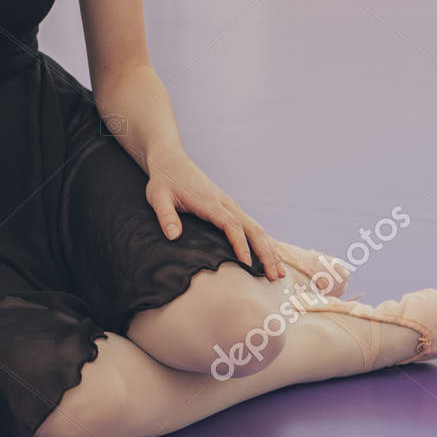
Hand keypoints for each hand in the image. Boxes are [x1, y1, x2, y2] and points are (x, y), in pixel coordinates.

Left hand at [144, 149, 284, 280]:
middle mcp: (225, 203)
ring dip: (269, 249)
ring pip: (256, 228)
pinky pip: (250, 225)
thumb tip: (173, 236)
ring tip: (279, 272)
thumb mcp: (157, 197)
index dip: (241, 245)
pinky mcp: (228, 207)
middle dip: (266, 253)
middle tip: (275, 276)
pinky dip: (263, 241)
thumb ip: (166, 215)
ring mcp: (229, 205)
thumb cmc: (164, 180)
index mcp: (210, 203)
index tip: (247, 265)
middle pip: (253, 229)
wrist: (171, 161)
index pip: (232, 226)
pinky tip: (269, 255)